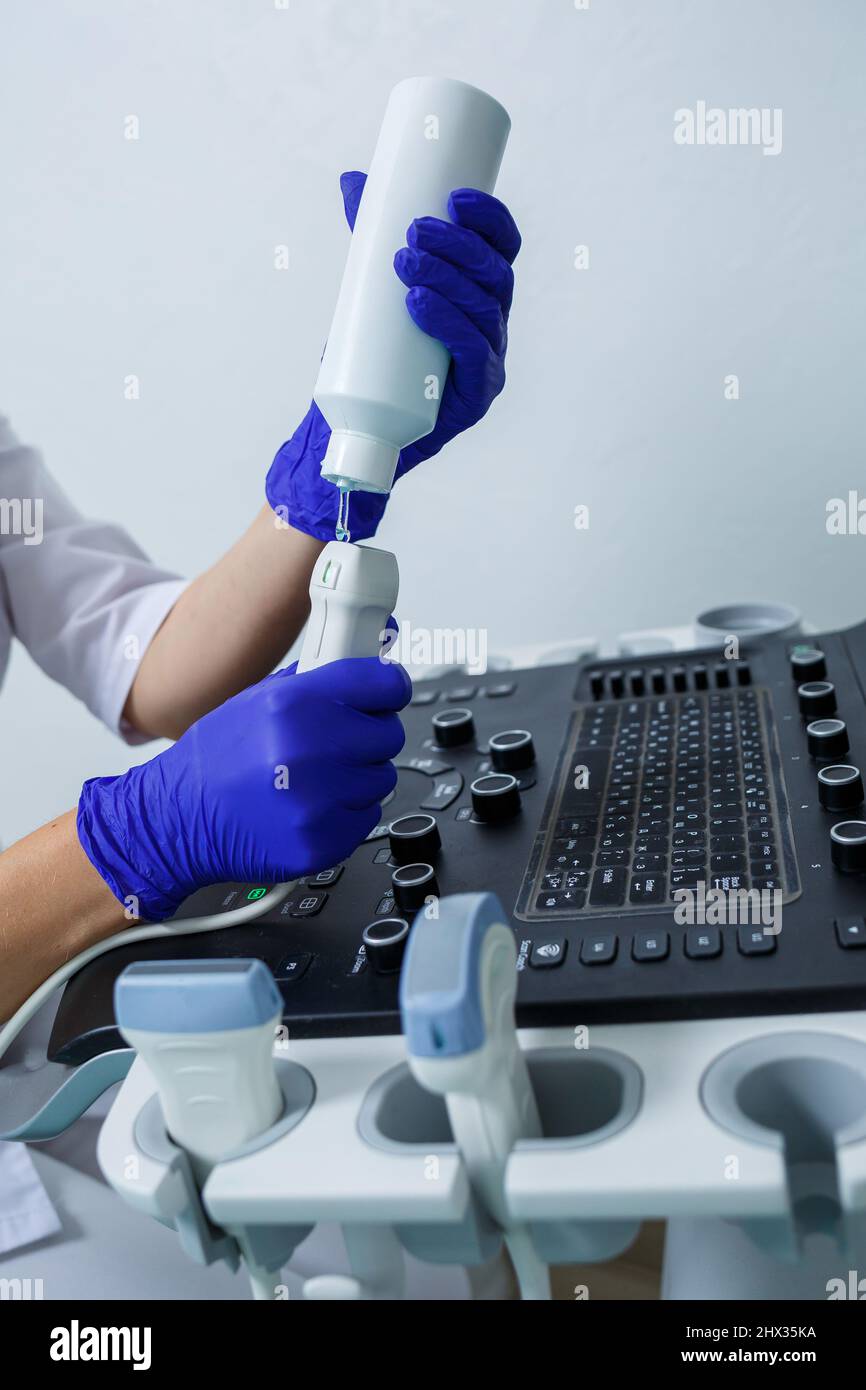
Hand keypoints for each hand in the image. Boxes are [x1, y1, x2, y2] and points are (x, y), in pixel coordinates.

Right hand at [78, 658, 410, 919]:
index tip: (387, 693)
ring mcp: (317, 800)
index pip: (382, 684)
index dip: (389, 687)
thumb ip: (318, 680)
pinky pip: (368, 817)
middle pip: (388, 734)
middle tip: (339, 743)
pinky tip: (311, 806)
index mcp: (293, 704)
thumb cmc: (218, 758)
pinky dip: (347, 813)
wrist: (178, 819)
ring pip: (382, 778)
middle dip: (368, 736)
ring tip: (316, 778)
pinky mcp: (322, 841)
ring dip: (358, 777)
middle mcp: (308, 749)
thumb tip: (372, 658)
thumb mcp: (259, 698)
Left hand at [266, 173, 520, 541]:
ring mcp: (488, 361)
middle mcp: (494, 324)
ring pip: (483, 311)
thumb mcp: (374, 289)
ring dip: (447, 280)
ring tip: (404, 263)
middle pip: (495, 275)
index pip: (503, 248)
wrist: (364, 427)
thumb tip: (354, 179)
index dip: (489, 219)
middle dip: (458, 247)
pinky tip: (419, 304)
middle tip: (412, 231)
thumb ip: (369, 237)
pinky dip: (447, 324)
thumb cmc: (378, 353)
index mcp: (483, 294)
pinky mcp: (475, 396)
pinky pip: (471, 354)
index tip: (455, 195)